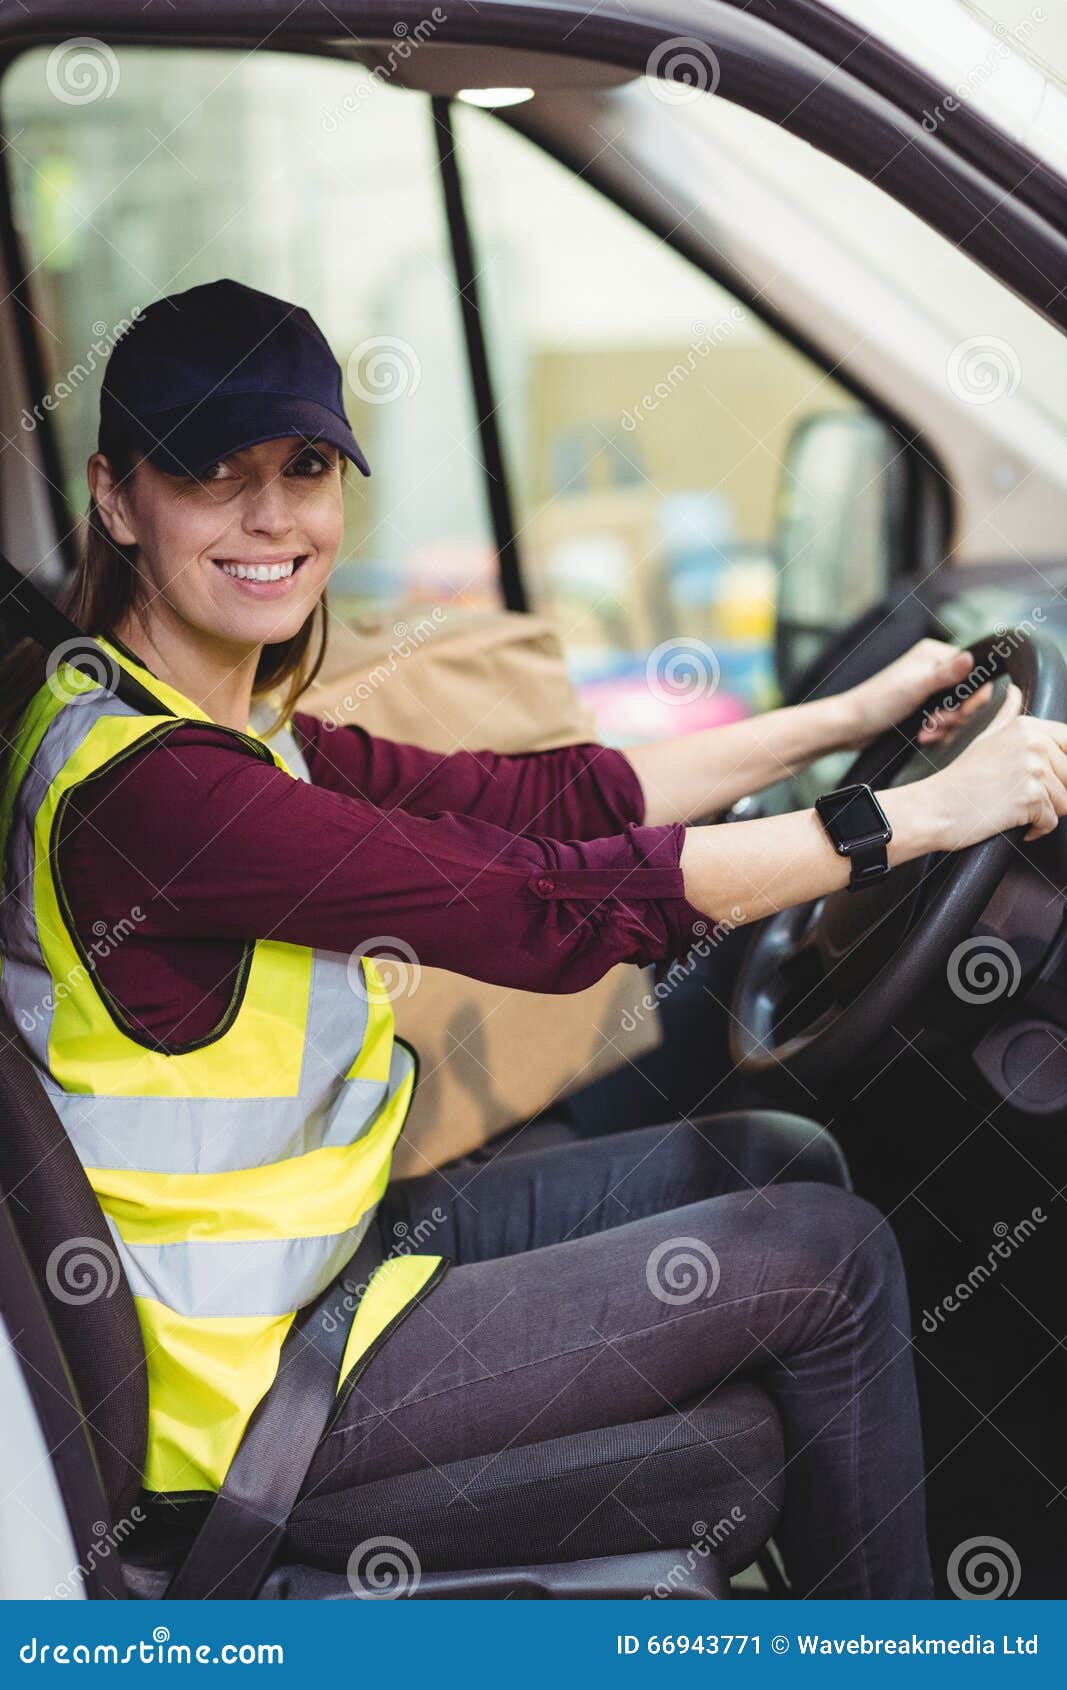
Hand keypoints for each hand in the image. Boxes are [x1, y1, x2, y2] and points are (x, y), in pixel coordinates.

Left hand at [840, 639, 992, 750]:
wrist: (852, 726)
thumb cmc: (877, 703)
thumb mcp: (916, 687)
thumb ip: (946, 674)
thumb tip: (971, 658)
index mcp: (934, 655)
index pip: (973, 671)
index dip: (973, 695)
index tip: (963, 710)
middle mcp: (934, 670)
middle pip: (968, 694)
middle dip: (956, 715)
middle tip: (938, 721)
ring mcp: (929, 690)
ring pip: (957, 712)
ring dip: (945, 727)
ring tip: (926, 732)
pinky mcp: (924, 709)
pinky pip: (945, 723)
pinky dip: (937, 733)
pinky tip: (923, 736)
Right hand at [919, 683, 1066, 847]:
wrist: (935, 807)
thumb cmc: (959, 779)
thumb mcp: (985, 737)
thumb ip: (1007, 715)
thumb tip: (1014, 691)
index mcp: (1027, 727)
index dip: (1063, 768)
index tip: (1044, 779)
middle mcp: (1034, 744)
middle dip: (1053, 794)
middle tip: (1019, 796)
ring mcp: (1034, 770)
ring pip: (1065, 802)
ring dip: (1044, 813)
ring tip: (1013, 808)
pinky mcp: (1031, 797)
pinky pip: (1051, 822)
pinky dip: (1035, 829)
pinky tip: (1012, 820)